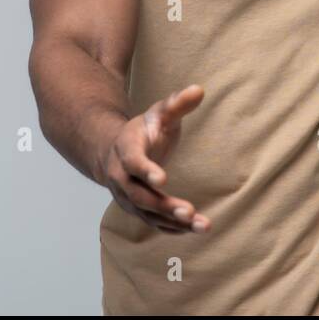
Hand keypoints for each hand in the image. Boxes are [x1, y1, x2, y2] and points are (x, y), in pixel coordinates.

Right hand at [101, 84, 210, 233]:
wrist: (115, 151)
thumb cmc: (144, 130)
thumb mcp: (159, 113)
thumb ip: (177, 104)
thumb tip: (199, 89)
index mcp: (125, 149)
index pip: (132, 162)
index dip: (146, 170)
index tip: (164, 179)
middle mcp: (121, 177)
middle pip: (138, 195)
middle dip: (163, 205)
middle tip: (189, 211)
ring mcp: (127, 196)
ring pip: (148, 214)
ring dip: (173, 221)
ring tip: (202, 225)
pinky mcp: (137, 209)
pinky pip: (153, 222)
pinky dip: (173, 228)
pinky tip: (194, 229)